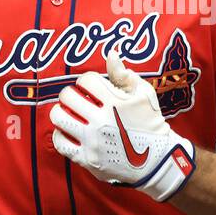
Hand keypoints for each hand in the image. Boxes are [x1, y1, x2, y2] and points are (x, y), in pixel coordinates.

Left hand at [49, 48, 195, 201]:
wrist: (156, 161)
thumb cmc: (150, 123)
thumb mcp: (144, 94)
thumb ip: (124, 75)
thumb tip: (110, 54)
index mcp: (114, 102)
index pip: (85, 80)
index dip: (87, 81)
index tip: (92, 88)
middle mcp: (101, 120)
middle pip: (67, 96)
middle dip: (71, 94)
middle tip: (77, 99)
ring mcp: (92, 140)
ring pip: (59, 117)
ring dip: (61, 112)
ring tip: (70, 113)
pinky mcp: (87, 159)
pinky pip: (60, 142)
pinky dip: (60, 134)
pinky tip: (69, 131)